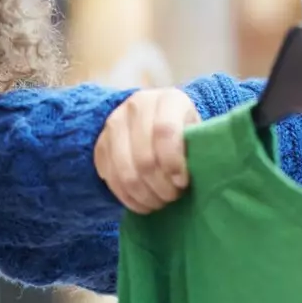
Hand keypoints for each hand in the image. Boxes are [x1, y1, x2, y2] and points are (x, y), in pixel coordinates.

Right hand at [94, 89, 201, 213]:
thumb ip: (198, 148)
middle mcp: (137, 106)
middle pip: (144, 158)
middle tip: (173, 196)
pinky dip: (127, 197)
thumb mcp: (198, 132)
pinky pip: (110, 178)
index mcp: (168, 99)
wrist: (156, 119)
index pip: (165, 132)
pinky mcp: (100, 143)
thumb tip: (200, 173)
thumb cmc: (185, 131)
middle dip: (161, 186)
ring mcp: (114, 123)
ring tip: (159, 202)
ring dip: (144, 195)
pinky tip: (143, 203)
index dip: (173, 163)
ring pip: (125, 172)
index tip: (183, 182)